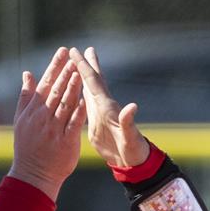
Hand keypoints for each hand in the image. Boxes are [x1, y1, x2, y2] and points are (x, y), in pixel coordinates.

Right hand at [7, 46, 84, 200]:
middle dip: (65, 73)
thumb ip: (25, 95)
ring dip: (73, 88)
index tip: (63, 52)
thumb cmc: (27, 146)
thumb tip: (27, 73)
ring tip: (80, 72)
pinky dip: (79, 111)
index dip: (55, 67)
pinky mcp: (65, 142)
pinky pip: (73, 123)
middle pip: (56, 91)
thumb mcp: (21, 120)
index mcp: (32, 111)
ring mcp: (53, 130)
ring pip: (65, 104)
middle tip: (74, 57)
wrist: (33, 174)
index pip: (45, 84)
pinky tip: (86, 98)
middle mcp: (42, 118)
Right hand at [70, 46, 150, 168]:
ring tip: (76, 65)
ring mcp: (100, 114)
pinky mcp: (96, 123)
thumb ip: (128, 121)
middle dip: (86, 65)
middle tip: (79, 49)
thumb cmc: (133, 150)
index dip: (84, 66)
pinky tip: (76, 91)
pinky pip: (86, 104)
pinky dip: (80, 95)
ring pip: (89, 90)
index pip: (93, 82)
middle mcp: (104, 106)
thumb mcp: (130, 136)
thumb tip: (132, 106)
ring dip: (83, 77)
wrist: (133, 161)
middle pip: (93, 81)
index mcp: (107, 107)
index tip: (76, 51)